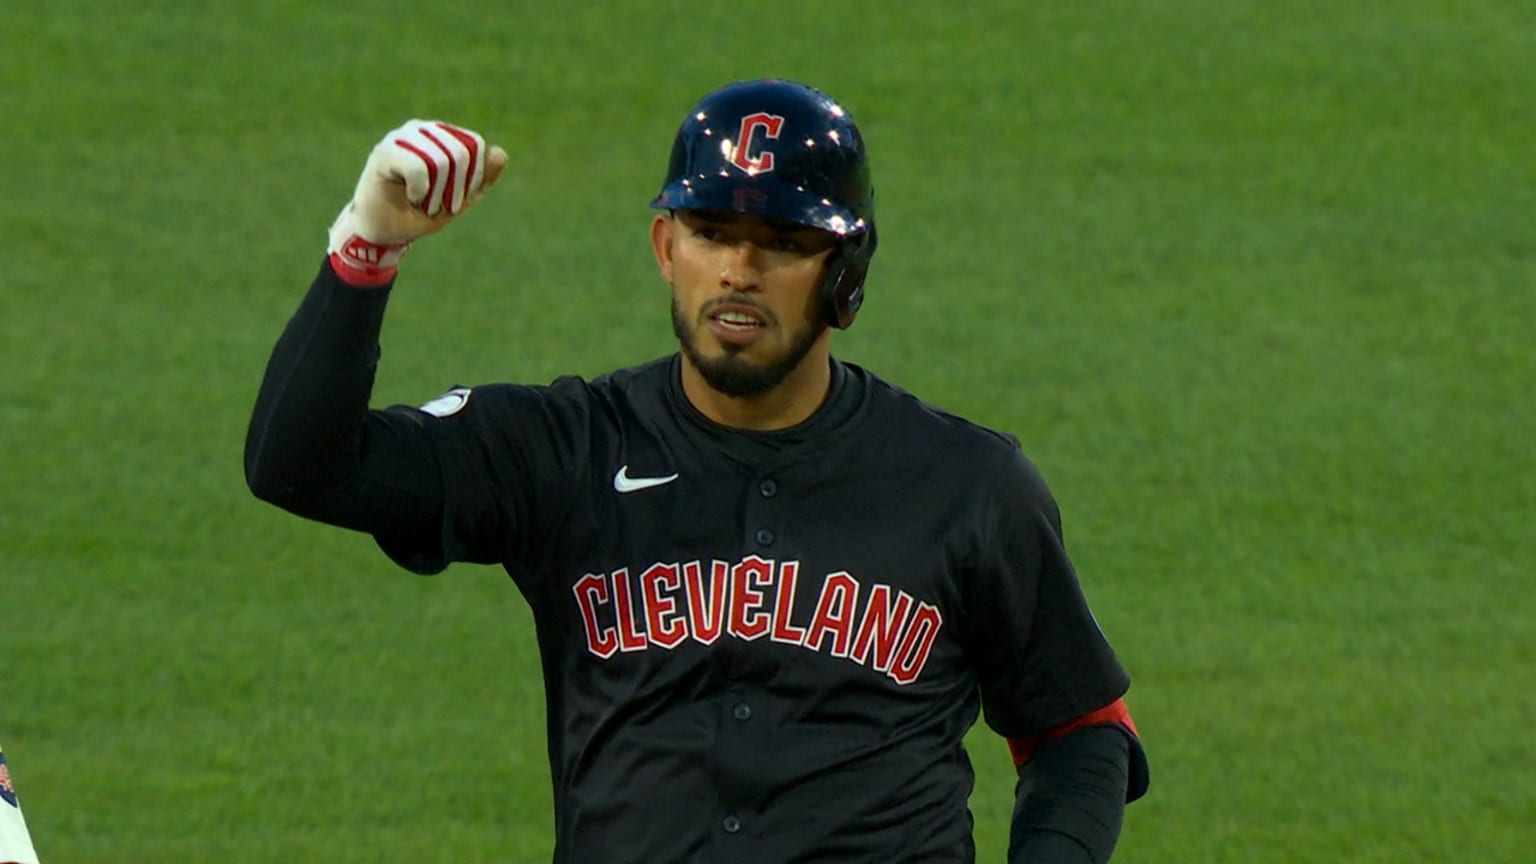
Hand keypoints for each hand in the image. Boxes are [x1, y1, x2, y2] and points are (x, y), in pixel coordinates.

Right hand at [326, 119, 508, 284]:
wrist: (384, 231)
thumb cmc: (420, 213)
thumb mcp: (460, 199)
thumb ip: (481, 179)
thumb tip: (501, 153)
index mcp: (443, 136)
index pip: (474, 144)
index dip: (474, 177)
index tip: (458, 200)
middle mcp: (422, 130)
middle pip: (461, 152)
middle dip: (456, 188)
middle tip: (440, 205)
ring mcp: (401, 137)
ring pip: (442, 159)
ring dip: (438, 193)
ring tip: (423, 203)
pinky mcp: (384, 152)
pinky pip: (419, 167)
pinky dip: (421, 191)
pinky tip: (411, 197)